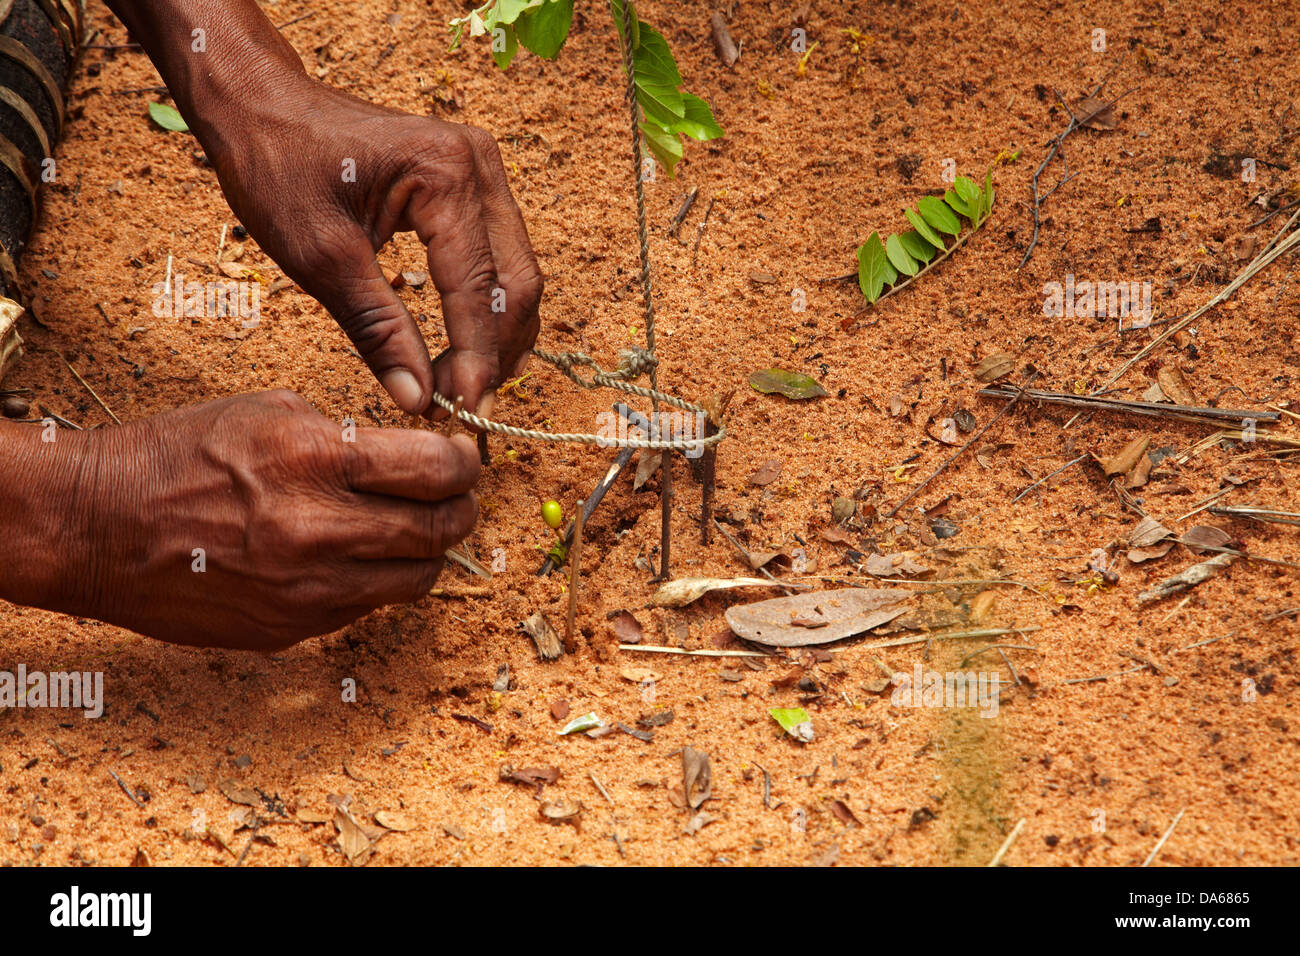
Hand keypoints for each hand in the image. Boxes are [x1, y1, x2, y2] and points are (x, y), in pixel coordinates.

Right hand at [20, 391, 479, 649]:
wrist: (97, 528)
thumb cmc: (177, 458)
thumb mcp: (269, 412)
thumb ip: (348, 435)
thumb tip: (413, 453)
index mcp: (315, 461)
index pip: (438, 470)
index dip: (465, 462)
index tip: (463, 457)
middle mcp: (320, 532)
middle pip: (441, 531)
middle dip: (461, 508)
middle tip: (455, 494)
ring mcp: (309, 590)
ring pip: (417, 580)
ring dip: (428, 551)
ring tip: (411, 528)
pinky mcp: (294, 628)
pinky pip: (367, 606)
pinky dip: (376, 580)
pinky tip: (355, 556)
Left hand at [208, 76, 542, 418]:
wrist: (261, 104)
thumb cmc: (279, 166)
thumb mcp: (321, 258)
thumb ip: (377, 330)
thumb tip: (418, 399)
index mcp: (444, 173)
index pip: (478, 287)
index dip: (475, 359)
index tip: (464, 413)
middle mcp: (479, 165)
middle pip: (516, 283)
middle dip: (494, 354)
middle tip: (464, 409)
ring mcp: (482, 170)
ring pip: (516, 274)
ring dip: (498, 337)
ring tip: (462, 388)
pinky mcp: (473, 183)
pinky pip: (499, 257)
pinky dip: (487, 308)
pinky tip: (467, 349)